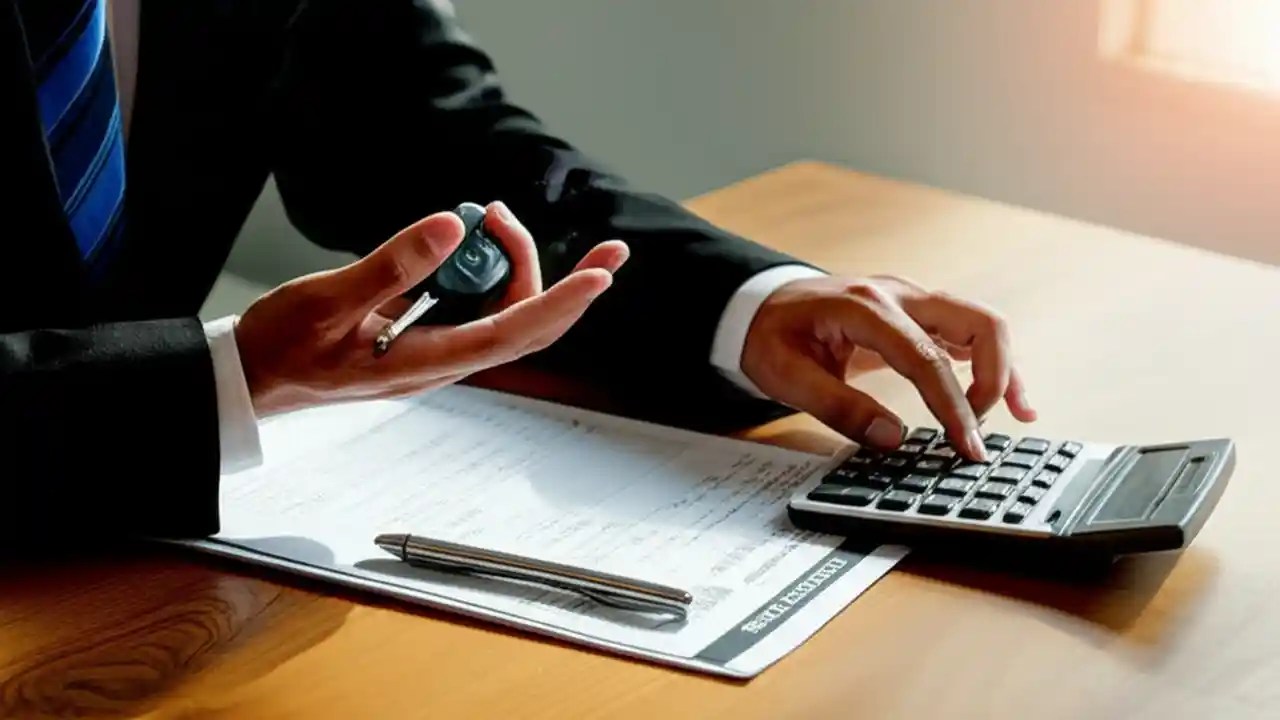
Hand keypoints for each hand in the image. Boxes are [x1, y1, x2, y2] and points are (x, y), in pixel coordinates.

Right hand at [235, 202, 628, 416]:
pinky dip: (483, 271)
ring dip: (512, 265)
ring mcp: (436, 351)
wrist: (254, 377)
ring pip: (501, 311)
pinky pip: (473, 305)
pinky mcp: (424, 338)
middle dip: (560, 281)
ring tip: (495, 216)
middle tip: (534, 222)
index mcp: (425, 360)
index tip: (600, 276)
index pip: (512, 332)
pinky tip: (475, 241)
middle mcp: (442, 361)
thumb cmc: (285, 347)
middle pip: (521, 322)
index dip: (562, 303)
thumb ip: (395, 265)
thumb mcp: (332, 299)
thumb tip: (453, 229)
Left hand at [740, 275, 1035, 461]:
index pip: (926, 358)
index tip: (967, 446)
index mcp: (865, 307)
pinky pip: (967, 333)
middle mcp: (898, 294)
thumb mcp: (787, 377)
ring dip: (1004, 368)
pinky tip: (1008, 399)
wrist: (757, 305)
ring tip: (1017, 417)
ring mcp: (911, 299)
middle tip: (978, 431)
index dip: (952, 406)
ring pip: (981, 324)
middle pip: (978, 322)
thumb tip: (892, 438)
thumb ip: (839, 407)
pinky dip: (991, 363)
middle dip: (994, 378)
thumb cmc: (769, 337)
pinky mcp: (916, 312)